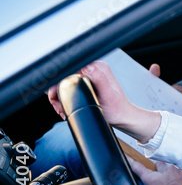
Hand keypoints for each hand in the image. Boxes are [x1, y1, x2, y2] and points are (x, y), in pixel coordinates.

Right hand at [46, 60, 161, 141]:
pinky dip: (65, 98)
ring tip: (62, 109)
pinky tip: (66, 107)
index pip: (72, 68)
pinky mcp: (86, 84)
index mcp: (99, 67)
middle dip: (58, 91)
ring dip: (60, 97)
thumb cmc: (116, 108)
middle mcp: (93, 69)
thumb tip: (87, 67)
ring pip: (65, 83)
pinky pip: (70, 88)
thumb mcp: (108, 94)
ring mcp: (88, 77)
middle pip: (66, 76)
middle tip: (58, 106)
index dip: (60, 81)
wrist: (121, 117)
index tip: (57, 95)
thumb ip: (99, 79)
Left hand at [127, 157, 181, 184]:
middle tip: (165, 168)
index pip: (135, 166)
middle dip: (155, 170)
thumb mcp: (171, 169)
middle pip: (148, 174)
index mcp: (147, 178)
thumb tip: (159, 165)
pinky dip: (166, 183)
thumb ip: (162, 166)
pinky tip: (174, 183)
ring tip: (173, 177)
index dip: (129, 160)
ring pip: (155, 180)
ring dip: (162, 177)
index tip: (123, 156)